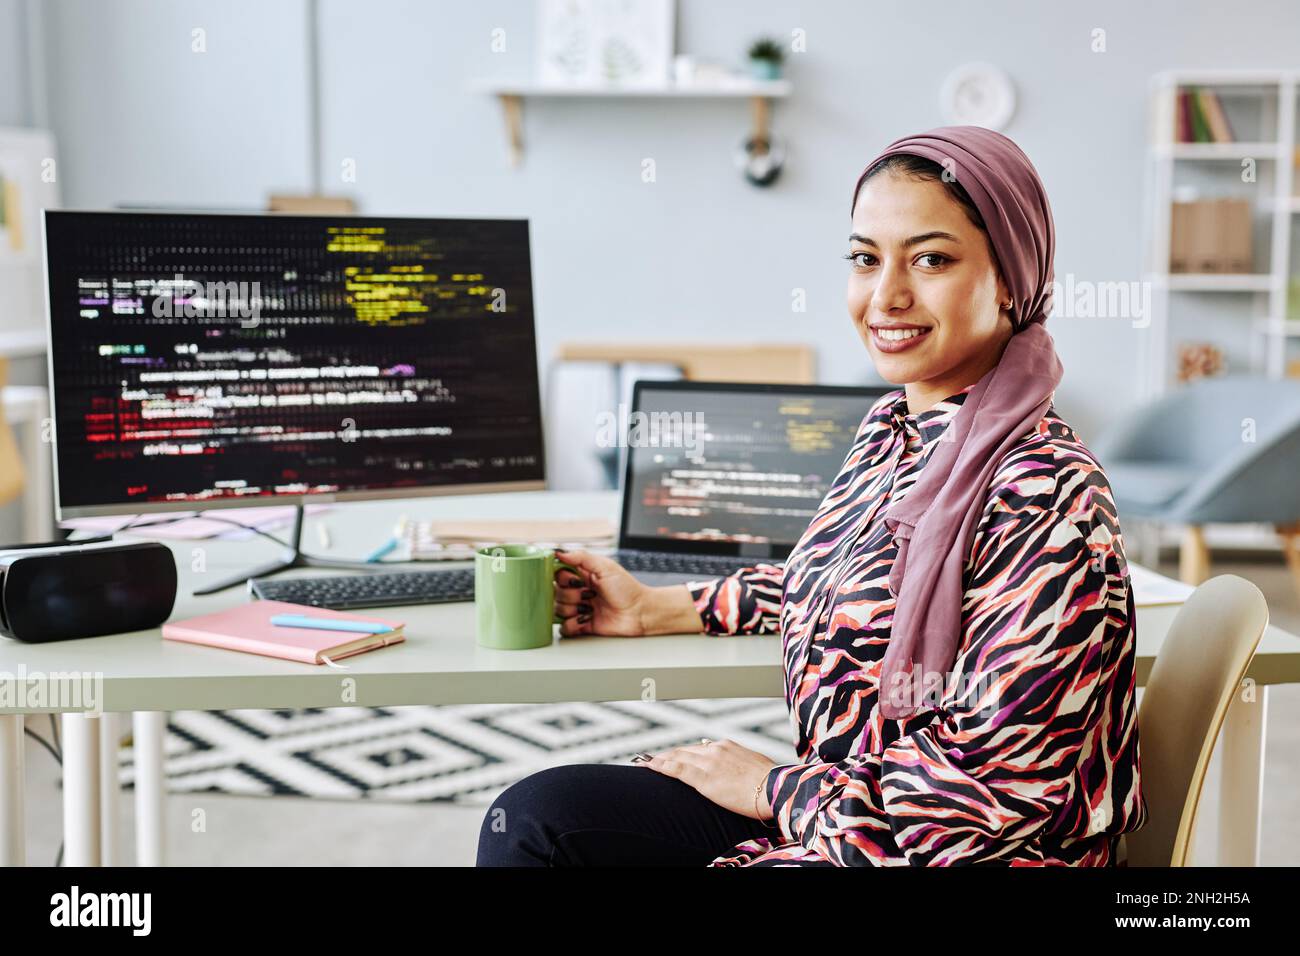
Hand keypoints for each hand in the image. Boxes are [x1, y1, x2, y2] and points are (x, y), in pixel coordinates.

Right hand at [553, 549, 651, 636]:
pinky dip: (572, 625)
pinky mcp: (582, 625)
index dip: (564, 578)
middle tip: (589, 594)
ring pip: (558, 609)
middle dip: (572, 594)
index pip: (558, 574)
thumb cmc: (627, 589)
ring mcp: (580, 608)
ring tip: (590, 607)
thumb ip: (581, 557)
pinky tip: (586, 619)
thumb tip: (559, 552)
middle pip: (556, 592)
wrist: (640, 612)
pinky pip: (564, 627)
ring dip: (573, 609)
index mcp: (583, 575)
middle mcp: (579, 591)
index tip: (575, 579)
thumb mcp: (605, 566)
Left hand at [638, 739, 779, 822]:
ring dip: (659, 760)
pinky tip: (651, 767)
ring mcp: (709, 763)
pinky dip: (662, 767)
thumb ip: (737, 762)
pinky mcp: (705, 778)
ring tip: (644, 763)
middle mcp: (715, 750)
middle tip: (652, 759)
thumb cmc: (770, 781)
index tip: (672, 755)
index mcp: (727, 746)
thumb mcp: (752, 764)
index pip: (698, 748)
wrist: (776, 789)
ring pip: (677, 758)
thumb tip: (731, 764)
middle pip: (684, 751)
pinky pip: (678, 770)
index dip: (682, 753)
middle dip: (667, 755)